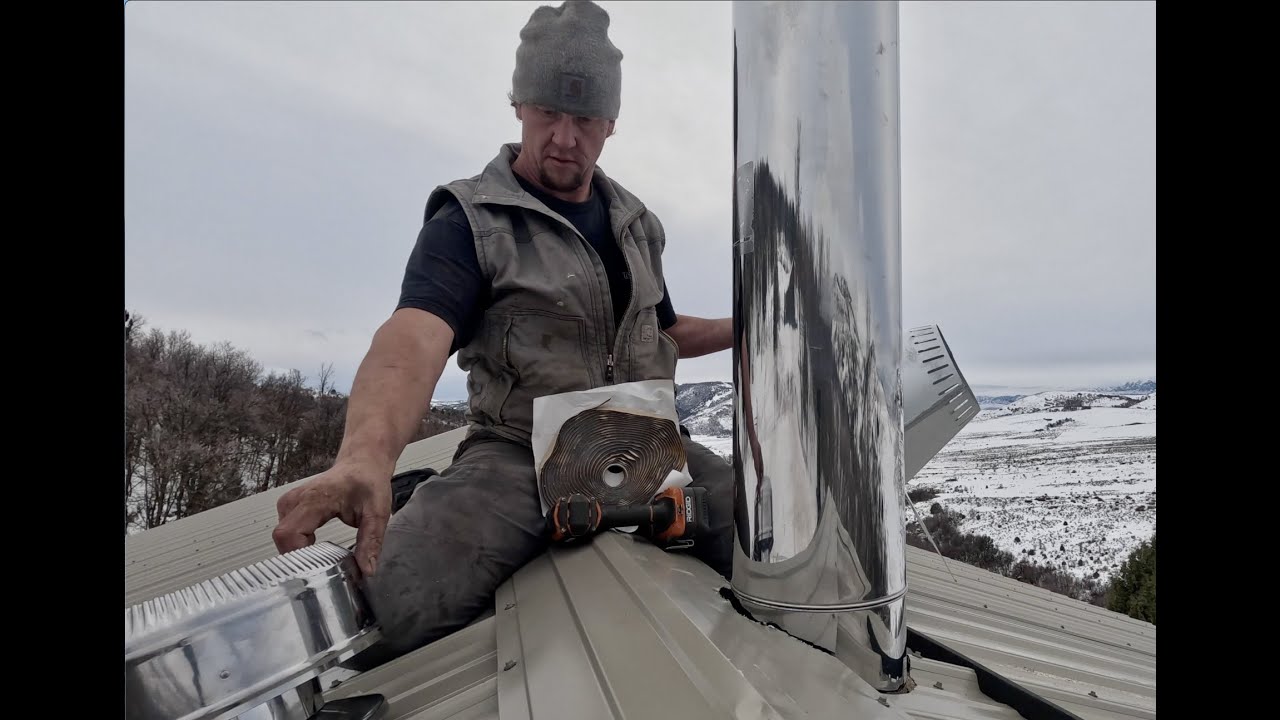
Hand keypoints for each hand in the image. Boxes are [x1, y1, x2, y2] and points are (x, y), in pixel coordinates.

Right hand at [272, 462, 392, 576]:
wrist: (362, 464)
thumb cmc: (368, 483)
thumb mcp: (377, 513)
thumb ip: (371, 541)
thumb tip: (366, 570)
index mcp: (314, 499)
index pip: (289, 534)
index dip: (298, 556)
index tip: (317, 570)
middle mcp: (296, 500)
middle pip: (282, 538)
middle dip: (299, 559)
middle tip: (323, 569)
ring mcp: (289, 503)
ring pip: (282, 538)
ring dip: (298, 552)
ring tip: (321, 559)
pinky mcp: (289, 508)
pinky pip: (285, 533)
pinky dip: (297, 545)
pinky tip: (315, 549)